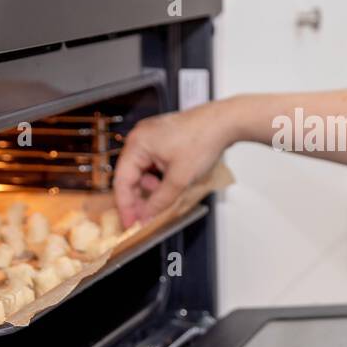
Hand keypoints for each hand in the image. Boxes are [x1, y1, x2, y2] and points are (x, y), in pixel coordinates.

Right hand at [113, 101, 235, 225]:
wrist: (224, 122)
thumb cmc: (203, 140)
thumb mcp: (179, 179)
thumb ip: (160, 201)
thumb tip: (146, 217)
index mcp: (137, 144)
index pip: (122, 180)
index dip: (125, 206)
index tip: (130, 223)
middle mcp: (140, 137)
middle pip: (130, 175)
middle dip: (139, 197)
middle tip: (145, 217)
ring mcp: (151, 136)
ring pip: (143, 170)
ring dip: (151, 187)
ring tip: (164, 197)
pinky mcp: (163, 138)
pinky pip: (153, 162)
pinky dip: (159, 177)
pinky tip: (170, 184)